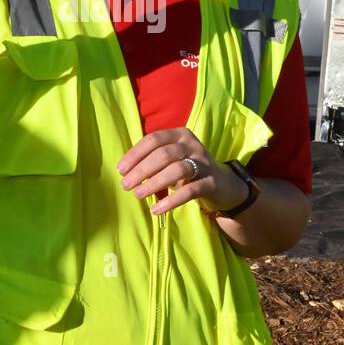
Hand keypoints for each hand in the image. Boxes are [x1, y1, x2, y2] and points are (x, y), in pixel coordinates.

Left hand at [117, 129, 249, 216]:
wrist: (223, 185)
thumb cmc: (189, 170)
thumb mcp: (172, 159)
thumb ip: (152, 159)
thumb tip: (125, 171)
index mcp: (180, 135)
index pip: (154, 139)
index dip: (135, 154)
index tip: (121, 170)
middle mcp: (193, 145)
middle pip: (164, 154)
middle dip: (142, 170)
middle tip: (125, 185)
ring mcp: (204, 163)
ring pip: (177, 170)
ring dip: (154, 183)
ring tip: (138, 194)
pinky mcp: (211, 182)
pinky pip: (189, 191)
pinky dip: (170, 201)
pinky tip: (156, 209)